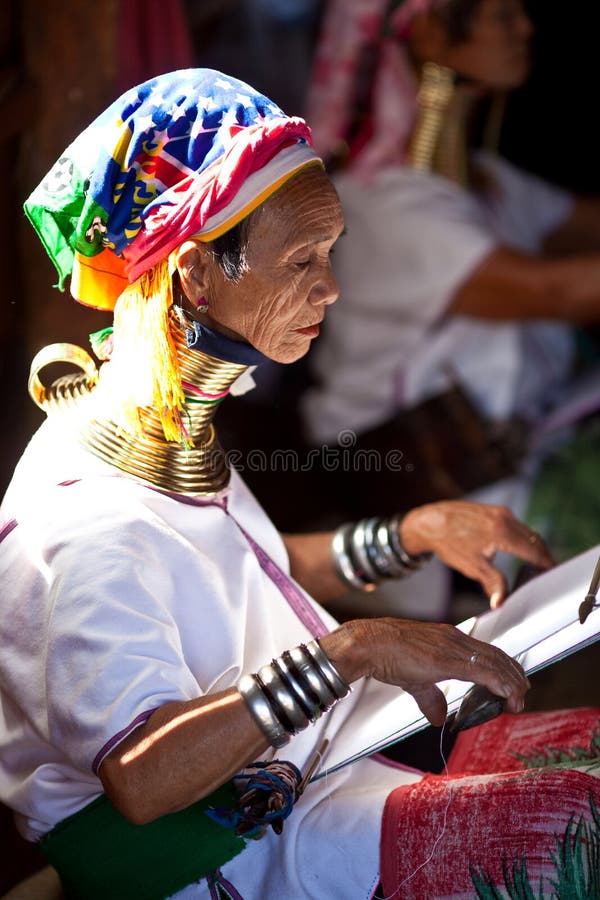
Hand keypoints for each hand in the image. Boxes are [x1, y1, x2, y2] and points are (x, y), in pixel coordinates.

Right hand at [321, 617, 529, 726]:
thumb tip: (440, 718)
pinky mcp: (447, 659)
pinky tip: (507, 695)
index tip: (513, 685)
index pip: (486, 651)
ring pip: (494, 663)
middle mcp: (455, 639)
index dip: (504, 668)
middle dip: (513, 676)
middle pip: (496, 656)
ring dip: (511, 683)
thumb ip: (430, 698)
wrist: (370, 644)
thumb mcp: (414, 680)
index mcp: (449, 639)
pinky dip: (499, 683)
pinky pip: (482, 670)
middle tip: (522, 694)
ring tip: (518, 700)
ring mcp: (452, 647)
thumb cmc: (387, 655)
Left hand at [398, 501, 553, 607]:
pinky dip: (523, 538)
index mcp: (503, 532)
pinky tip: (520, 550)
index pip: (535, 551)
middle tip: (548, 573)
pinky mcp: (494, 510)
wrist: (430, 522)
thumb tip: (502, 603)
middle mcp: (505, 518)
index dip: (547, 564)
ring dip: (534, 547)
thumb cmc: (449, 543)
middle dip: (543, 557)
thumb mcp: (472, 566)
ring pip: (526, 532)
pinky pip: (517, 526)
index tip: (553, 575)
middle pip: (535, 540)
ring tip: (536, 565)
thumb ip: (493, 583)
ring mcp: (500, 512)